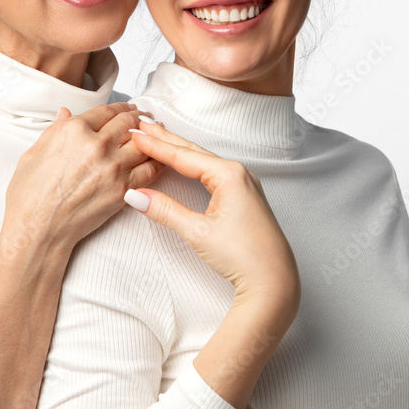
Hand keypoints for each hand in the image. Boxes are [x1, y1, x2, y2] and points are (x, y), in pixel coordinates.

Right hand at [0, 102, 162, 258]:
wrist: (38, 231)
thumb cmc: (29, 196)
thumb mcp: (33, 154)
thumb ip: (54, 130)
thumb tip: (65, 113)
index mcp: (73, 131)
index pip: (105, 111)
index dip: (120, 107)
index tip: (127, 108)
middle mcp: (95, 145)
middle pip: (127, 123)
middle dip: (138, 118)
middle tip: (145, 117)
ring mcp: (112, 167)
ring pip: (143, 143)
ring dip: (153, 135)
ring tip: (158, 132)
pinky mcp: (123, 190)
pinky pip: (150, 169)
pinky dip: (158, 160)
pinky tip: (160, 157)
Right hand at [125, 121, 299, 318]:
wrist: (274, 282)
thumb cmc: (243, 257)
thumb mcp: (197, 232)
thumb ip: (165, 210)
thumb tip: (135, 196)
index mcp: (230, 175)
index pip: (183, 156)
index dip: (156, 145)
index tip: (134, 134)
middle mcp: (239, 174)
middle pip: (193, 152)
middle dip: (166, 139)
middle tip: (141, 126)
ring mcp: (244, 184)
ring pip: (203, 161)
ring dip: (178, 150)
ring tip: (157, 138)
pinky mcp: (244, 197)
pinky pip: (212, 173)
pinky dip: (192, 165)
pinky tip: (183, 162)